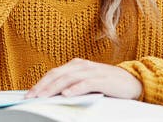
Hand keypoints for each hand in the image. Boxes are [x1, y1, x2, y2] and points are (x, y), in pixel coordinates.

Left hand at [25, 58, 142, 99]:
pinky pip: (86, 83)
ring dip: (54, 88)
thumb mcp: (86, 82)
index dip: (40, 83)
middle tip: (31, 97)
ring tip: (43, 97)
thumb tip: (52, 96)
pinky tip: (66, 94)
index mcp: (75, 65)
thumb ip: (71, 85)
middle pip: (57, 75)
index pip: (53, 73)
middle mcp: (81, 66)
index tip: (29, 94)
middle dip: (42, 86)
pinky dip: (75, 89)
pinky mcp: (102, 79)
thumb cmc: (108, 83)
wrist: (134, 81)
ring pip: (68, 78)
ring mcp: (92, 71)